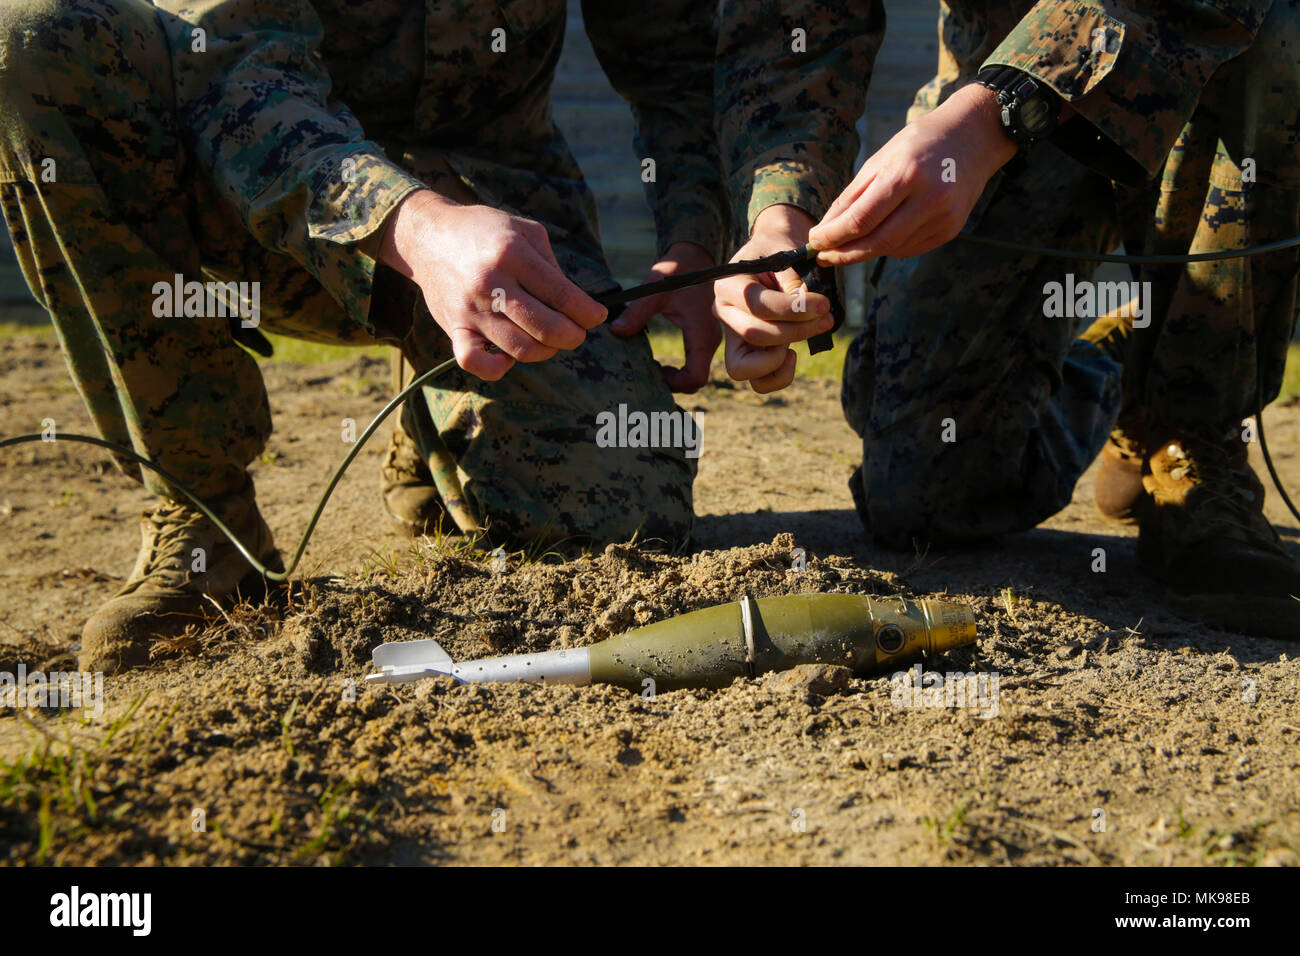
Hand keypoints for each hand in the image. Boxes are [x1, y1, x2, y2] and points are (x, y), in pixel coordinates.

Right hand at [377, 189, 606, 379]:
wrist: (428, 236)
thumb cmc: (484, 231)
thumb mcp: (525, 230)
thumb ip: (552, 266)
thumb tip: (577, 303)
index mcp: (513, 254)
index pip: (563, 295)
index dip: (588, 313)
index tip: (597, 317)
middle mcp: (491, 283)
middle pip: (546, 328)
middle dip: (572, 336)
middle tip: (576, 333)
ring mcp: (471, 309)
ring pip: (520, 349)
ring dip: (545, 352)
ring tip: (549, 340)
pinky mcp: (454, 326)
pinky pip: (474, 362)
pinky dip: (497, 368)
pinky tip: (508, 358)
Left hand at [609, 241, 720, 392]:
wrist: (694, 255)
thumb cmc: (678, 270)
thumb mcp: (654, 289)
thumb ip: (636, 312)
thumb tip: (616, 331)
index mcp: (702, 334)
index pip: (695, 378)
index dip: (674, 383)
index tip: (654, 370)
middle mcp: (710, 341)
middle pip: (696, 380)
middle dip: (673, 383)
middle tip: (648, 371)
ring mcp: (708, 339)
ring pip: (695, 372)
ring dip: (675, 376)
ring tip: (650, 365)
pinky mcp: (703, 335)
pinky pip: (694, 362)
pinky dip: (678, 367)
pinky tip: (657, 357)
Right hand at [712, 204, 832, 393]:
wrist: (773, 251)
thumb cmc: (780, 250)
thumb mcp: (788, 255)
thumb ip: (795, 282)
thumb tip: (807, 311)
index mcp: (728, 284)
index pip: (757, 305)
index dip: (793, 310)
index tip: (824, 305)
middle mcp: (723, 312)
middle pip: (754, 334)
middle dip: (796, 331)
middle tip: (826, 318)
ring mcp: (732, 336)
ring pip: (745, 368)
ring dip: (781, 360)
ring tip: (807, 335)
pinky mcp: (746, 353)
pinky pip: (757, 381)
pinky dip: (779, 375)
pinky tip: (794, 354)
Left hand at [808, 83, 1017, 265]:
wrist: (975, 136)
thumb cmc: (920, 143)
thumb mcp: (880, 159)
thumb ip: (851, 198)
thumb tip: (824, 231)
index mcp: (906, 174)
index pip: (861, 220)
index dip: (833, 237)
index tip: (813, 242)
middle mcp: (930, 199)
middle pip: (876, 242)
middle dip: (844, 254)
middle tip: (823, 257)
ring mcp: (944, 217)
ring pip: (892, 249)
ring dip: (864, 251)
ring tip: (848, 243)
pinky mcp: (951, 229)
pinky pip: (909, 249)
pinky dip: (888, 247)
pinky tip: (881, 235)